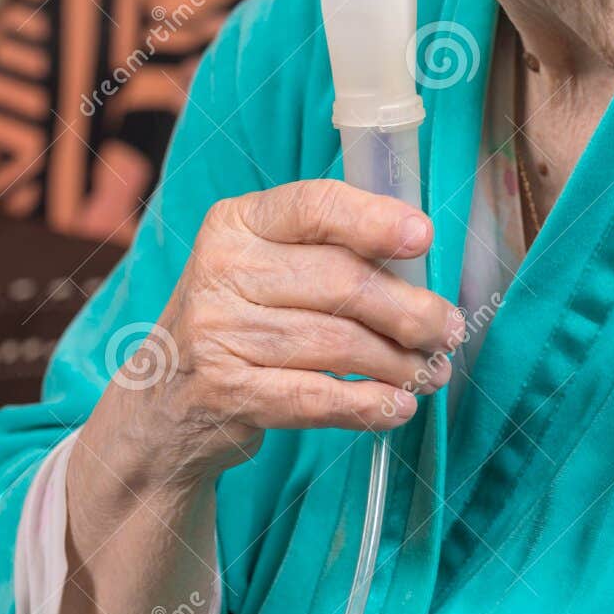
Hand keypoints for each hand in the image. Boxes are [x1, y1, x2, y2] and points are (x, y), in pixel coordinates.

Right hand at [89, 180, 463, 492]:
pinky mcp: (223, 392)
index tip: (424, 238)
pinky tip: (399, 407)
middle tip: (450, 330)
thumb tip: (422, 263)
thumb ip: (330, 252)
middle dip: (411, 311)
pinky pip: (315, 399)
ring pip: (337, 344)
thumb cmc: (243, 317)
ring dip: (400, 364)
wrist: (163, 401)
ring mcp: (216, 333)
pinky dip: (368, 404)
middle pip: (341, 283)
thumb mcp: (267, 265)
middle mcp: (221, 269)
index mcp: (239, 221)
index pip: (315, 206)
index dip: (375, 220)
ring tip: (434, 372)